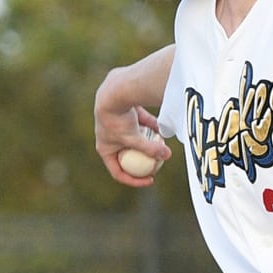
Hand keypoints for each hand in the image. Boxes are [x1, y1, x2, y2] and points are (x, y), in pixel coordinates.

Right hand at [94, 72, 172, 186]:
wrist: (114, 92)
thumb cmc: (119, 119)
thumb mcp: (134, 138)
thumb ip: (150, 149)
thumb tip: (167, 156)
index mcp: (105, 149)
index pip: (118, 172)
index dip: (134, 180)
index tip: (150, 179)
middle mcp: (109, 138)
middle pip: (128, 156)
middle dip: (143, 162)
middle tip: (158, 166)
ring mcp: (118, 125)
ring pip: (136, 139)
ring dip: (149, 143)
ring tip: (162, 147)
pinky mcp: (126, 113)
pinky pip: (140, 124)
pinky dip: (150, 127)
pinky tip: (162, 130)